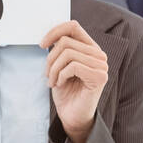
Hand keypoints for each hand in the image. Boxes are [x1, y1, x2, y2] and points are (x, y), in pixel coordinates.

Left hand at [40, 21, 108, 142]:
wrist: (72, 117)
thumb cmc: (66, 92)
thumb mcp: (59, 66)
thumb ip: (59, 49)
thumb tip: (50, 36)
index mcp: (89, 48)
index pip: (73, 26)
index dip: (55, 31)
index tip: (42, 45)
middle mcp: (98, 54)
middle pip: (66, 41)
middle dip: (50, 59)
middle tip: (47, 75)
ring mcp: (101, 66)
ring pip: (67, 53)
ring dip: (53, 69)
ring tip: (53, 81)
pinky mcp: (99, 77)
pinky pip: (73, 66)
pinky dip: (60, 75)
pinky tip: (60, 84)